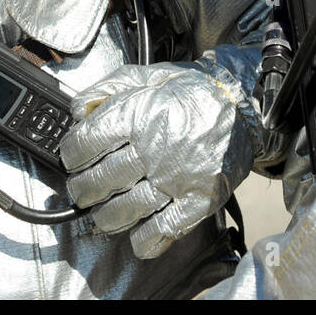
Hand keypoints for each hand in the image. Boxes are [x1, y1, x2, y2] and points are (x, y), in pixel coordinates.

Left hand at [59, 62, 260, 258]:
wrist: (245, 104)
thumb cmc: (193, 91)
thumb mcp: (148, 75)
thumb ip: (109, 88)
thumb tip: (78, 110)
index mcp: (138, 114)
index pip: (86, 143)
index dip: (70, 153)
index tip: (72, 157)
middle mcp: (154, 148)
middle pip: (100, 180)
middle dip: (82, 189)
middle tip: (82, 189)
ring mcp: (177, 177)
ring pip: (125, 209)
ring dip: (105, 217)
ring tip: (102, 214)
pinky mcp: (199, 199)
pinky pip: (164, 228)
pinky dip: (145, 239)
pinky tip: (136, 236)